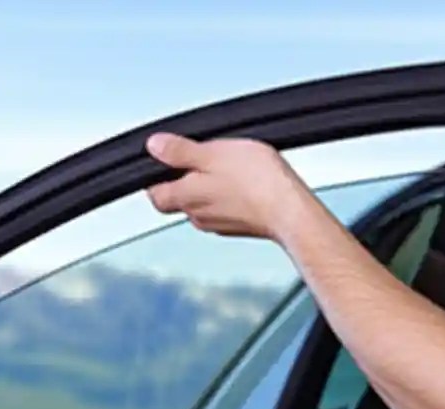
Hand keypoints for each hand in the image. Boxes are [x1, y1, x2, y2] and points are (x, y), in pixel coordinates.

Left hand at [144, 133, 310, 241]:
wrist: (290, 211)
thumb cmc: (256, 182)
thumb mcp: (212, 152)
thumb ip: (179, 151)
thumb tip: (154, 146)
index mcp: (185, 198)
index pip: (155, 194)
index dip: (155, 178)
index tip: (161, 163)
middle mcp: (198, 216)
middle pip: (178, 200)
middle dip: (182, 181)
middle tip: (195, 162)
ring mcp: (219, 224)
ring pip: (202, 206)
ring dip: (208, 189)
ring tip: (225, 169)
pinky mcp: (240, 227)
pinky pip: (225, 211)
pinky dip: (228, 199)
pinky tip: (244, 185)